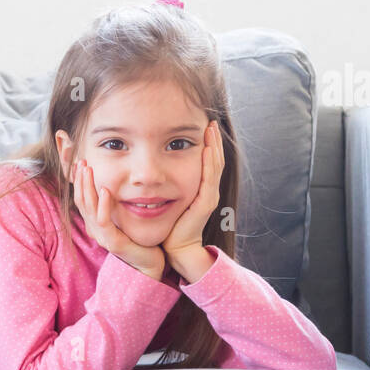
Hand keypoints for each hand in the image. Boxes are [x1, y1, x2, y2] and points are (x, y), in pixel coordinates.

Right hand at [72, 157, 166, 280]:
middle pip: (81, 201)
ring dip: (87, 187)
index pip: (82, 199)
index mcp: (96, 223)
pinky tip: (106, 190)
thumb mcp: (126, 217)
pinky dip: (103, 205)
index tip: (81, 163)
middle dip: (80, 180)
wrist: (150, 264)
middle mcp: (95, 230)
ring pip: (88, 208)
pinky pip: (103, 221)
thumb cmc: (140, 239)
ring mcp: (102, 236)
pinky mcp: (113, 242)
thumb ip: (119, 203)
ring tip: (88, 170)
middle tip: (81, 161)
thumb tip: (117, 182)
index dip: (80, 181)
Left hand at [162, 119, 224, 262]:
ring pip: (214, 166)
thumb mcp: (170, 199)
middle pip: (214, 159)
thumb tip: (155, 170)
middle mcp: (208, 190)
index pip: (207, 161)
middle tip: (211, 121)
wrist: (177, 248)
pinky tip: (206, 149)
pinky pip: (208, 179)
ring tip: (211, 129)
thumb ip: (168, 185)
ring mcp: (208, 196)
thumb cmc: (170, 226)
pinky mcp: (205, 203)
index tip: (205, 125)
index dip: (208, 143)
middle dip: (213, 140)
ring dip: (213, 146)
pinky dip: (208, 163)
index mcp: (201, 188)